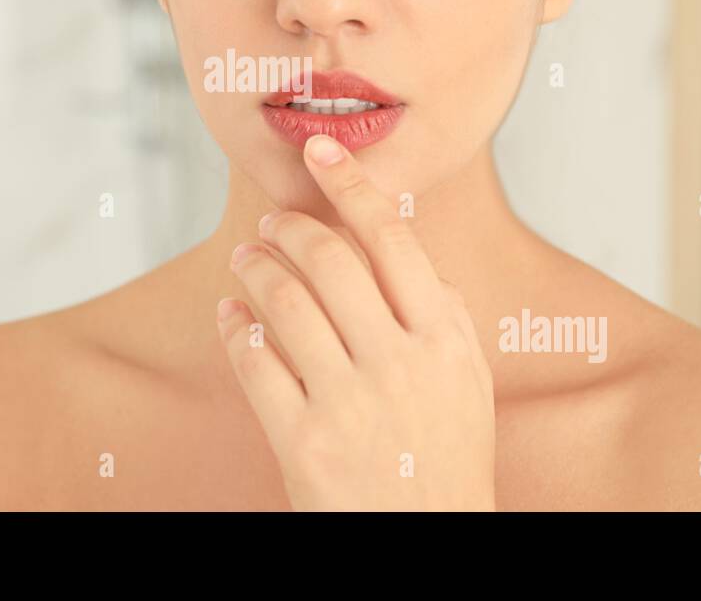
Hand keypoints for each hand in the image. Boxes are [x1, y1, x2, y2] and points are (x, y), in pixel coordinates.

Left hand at [218, 134, 494, 510]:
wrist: (428, 548)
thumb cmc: (446, 464)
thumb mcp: (469, 387)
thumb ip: (449, 319)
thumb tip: (419, 262)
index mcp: (444, 339)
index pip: (393, 238)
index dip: (351, 184)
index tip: (318, 150)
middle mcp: (399, 362)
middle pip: (329, 259)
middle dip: (287, 226)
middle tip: (270, 222)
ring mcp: (349, 402)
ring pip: (284, 302)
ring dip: (254, 267)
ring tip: (244, 258)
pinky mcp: (303, 442)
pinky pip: (255, 362)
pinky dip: (235, 327)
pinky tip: (230, 315)